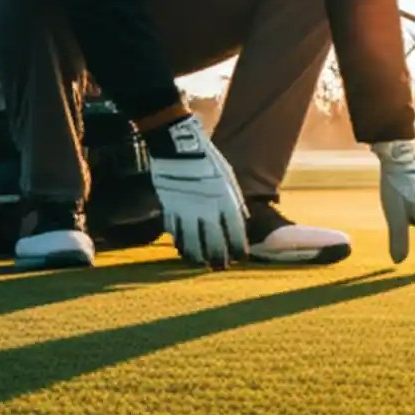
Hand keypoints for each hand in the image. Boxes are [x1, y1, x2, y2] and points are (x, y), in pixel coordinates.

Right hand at [149, 117, 248, 269]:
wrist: (178, 147)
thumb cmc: (208, 161)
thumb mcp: (229, 179)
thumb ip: (236, 202)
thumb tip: (244, 221)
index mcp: (226, 202)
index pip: (236, 233)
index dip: (239, 249)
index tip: (242, 259)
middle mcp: (208, 210)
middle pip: (215, 243)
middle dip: (220, 258)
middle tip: (221, 267)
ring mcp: (187, 211)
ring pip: (194, 243)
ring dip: (199, 257)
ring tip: (202, 264)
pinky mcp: (170, 210)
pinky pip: (176, 233)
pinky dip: (181, 245)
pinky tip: (184, 252)